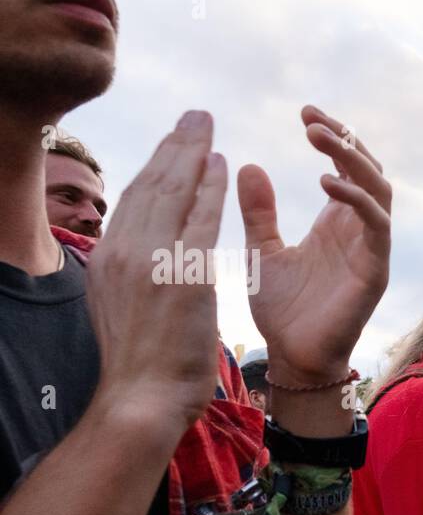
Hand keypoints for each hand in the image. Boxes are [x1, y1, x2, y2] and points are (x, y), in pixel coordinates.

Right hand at [86, 110, 223, 443]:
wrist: (141, 398)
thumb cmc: (141, 366)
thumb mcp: (123, 308)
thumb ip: (133, 276)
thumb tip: (142, 261)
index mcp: (109, 258)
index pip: (133, 200)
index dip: (156, 167)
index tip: (174, 144)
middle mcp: (123, 250)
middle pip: (150, 184)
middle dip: (175, 146)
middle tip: (195, 116)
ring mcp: (149, 259)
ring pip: (172, 192)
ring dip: (192, 154)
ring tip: (207, 126)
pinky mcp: (179, 274)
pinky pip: (199, 219)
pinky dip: (210, 188)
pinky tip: (222, 165)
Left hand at [239, 105, 390, 387]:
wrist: (292, 358)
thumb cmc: (282, 311)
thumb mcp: (261, 250)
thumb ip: (259, 211)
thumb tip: (246, 164)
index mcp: (337, 223)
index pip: (346, 167)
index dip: (332, 136)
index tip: (305, 112)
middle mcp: (360, 230)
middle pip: (369, 169)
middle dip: (344, 139)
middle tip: (311, 119)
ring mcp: (372, 249)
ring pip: (379, 189)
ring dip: (352, 159)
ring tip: (319, 138)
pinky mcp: (375, 270)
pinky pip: (377, 224)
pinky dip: (356, 199)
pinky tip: (327, 183)